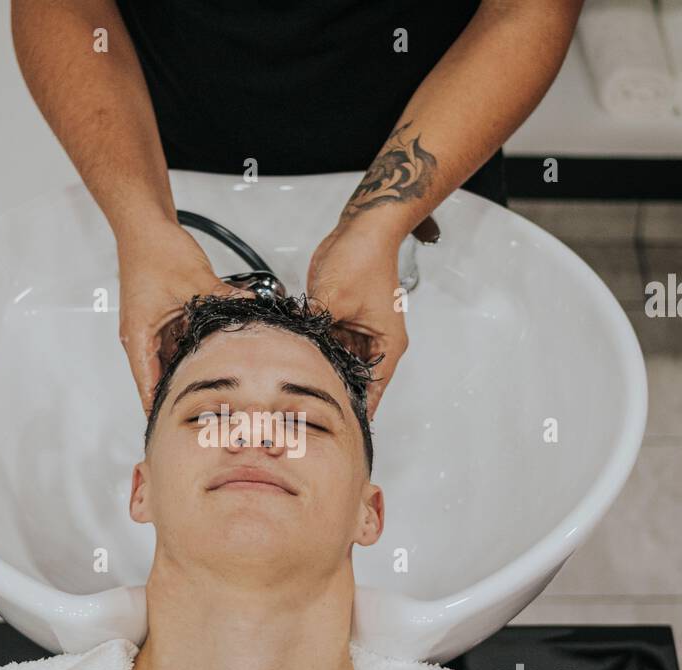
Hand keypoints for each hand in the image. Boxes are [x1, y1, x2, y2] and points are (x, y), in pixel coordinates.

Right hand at [117, 223, 255, 416]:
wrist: (144, 226)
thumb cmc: (155, 251)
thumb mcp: (195, 280)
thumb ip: (223, 301)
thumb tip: (250, 312)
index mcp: (139, 335)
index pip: (146, 384)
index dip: (159, 408)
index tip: (172, 428)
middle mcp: (141, 337)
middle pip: (158, 377)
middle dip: (179, 394)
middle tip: (204, 413)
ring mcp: (152, 328)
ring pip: (170, 361)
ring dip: (188, 372)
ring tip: (211, 391)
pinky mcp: (162, 318)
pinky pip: (177, 343)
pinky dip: (193, 351)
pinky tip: (213, 356)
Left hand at [305, 223, 407, 419]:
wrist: (362, 229)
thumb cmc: (363, 258)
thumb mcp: (335, 298)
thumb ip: (315, 327)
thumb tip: (293, 347)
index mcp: (388, 343)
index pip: (373, 389)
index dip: (357, 410)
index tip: (340, 428)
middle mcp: (376, 341)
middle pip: (355, 378)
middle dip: (334, 390)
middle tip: (309, 410)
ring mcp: (358, 331)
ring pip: (338, 362)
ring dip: (322, 369)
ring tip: (299, 389)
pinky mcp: (342, 319)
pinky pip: (328, 343)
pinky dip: (315, 350)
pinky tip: (297, 360)